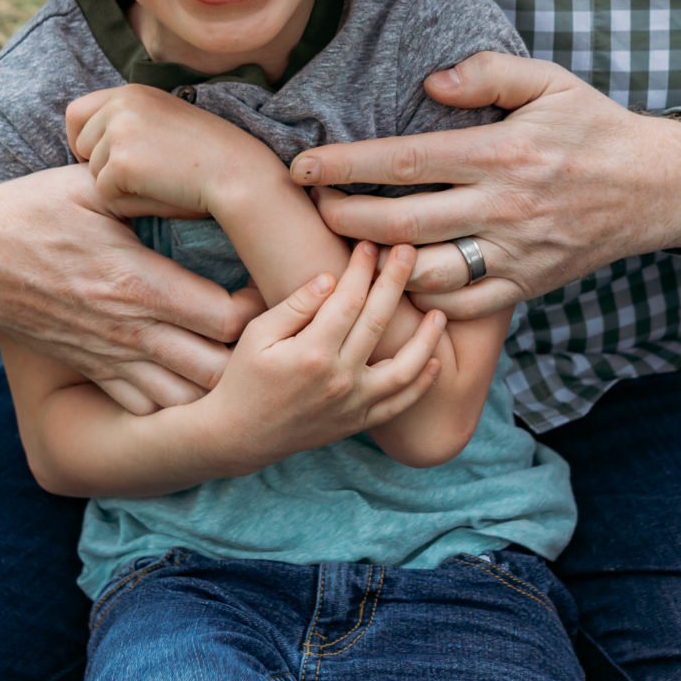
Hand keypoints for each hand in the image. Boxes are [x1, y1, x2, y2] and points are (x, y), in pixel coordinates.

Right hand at [0, 168, 262, 411]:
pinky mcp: (90, 370)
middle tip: (275, 335)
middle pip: (215, 369)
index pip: (225, 317)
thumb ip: (156, 189)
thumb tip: (215, 183)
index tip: (276, 290)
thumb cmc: (35, 208)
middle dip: (252, 359)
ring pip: (184, 399)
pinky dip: (177, 402)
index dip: (263, 310)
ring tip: (246, 362)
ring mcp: (107, 357)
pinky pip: (144, 407)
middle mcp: (126, 329)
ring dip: (219, 386)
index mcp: (136, 281)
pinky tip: (197, 379)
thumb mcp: (95, 186)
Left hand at [66, 84, 281, 220]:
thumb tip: (88, 140)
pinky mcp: (121, 163)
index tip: (99, 156)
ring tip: (157, 181)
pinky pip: (105, 193)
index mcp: (132, 91)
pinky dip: (127, 202)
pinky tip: (159, 192)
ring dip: (117, 184)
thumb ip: (131, 120)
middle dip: (98, 163)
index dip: (84, 138)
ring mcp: (119, 132)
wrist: (235, 170)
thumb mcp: (166, 118)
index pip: (77, 112)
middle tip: (132, 176)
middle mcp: (121, 104)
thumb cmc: (208, 153)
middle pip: (81, 142)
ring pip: (92, 170)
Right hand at [207, 242, 444, 470]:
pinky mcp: (357, 422)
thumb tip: (330, 278)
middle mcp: (338, 379)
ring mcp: (352, 404)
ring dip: (426, 339)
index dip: (361, 269)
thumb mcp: (258, 334)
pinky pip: (399, 406)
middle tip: (409, 251)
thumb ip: (295, 306)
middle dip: (395, 282)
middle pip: (377, 322)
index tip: (368, 244)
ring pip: (403, 369)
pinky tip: (436, 362)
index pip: (347, 300)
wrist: (240, 436)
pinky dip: (421, 385)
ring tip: (440, 312)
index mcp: (311, 353)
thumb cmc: (244, 377)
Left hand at [289, 53, 680, 318]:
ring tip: (347, 243)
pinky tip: (398, 279)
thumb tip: (430, 81)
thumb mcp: (549, 81)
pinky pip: (462, 304)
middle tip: (311, 204)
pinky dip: (423, 298)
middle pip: (400, 222)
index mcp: (501, 153)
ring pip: (425, 272)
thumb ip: (488, 73)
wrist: (658, 187)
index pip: (406, 160)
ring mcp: (515, 251)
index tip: (302, 164)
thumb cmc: (596, 128)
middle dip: (343, 215)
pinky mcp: (528, 283)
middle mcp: (504, 207)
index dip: (346, 163)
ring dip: (376, 263)